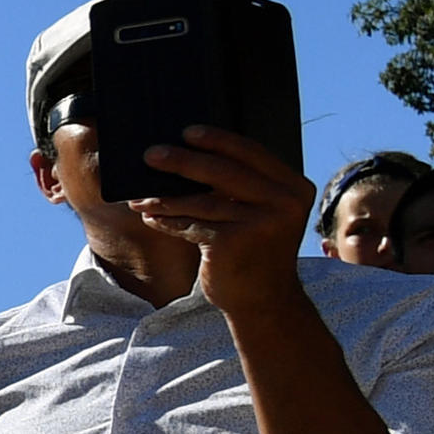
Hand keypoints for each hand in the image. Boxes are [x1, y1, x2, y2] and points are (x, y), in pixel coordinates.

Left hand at [128, 123, 321, 298]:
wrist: (264, 302)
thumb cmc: (255, 252)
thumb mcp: (258, 214)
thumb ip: (241, 188)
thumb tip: (190, 154)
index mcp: (294, 188)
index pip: (252, 153)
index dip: (218, 140)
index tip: (186, 131)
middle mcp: (284, 203)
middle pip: (224, 172)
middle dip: (182, 161)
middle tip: (149, 154)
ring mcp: (260, 224)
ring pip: (202, 201)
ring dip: (165, 198)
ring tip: (140, 196)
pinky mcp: (234, 244)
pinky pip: (191, 225)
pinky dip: (168, 220)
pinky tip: (150, 217)